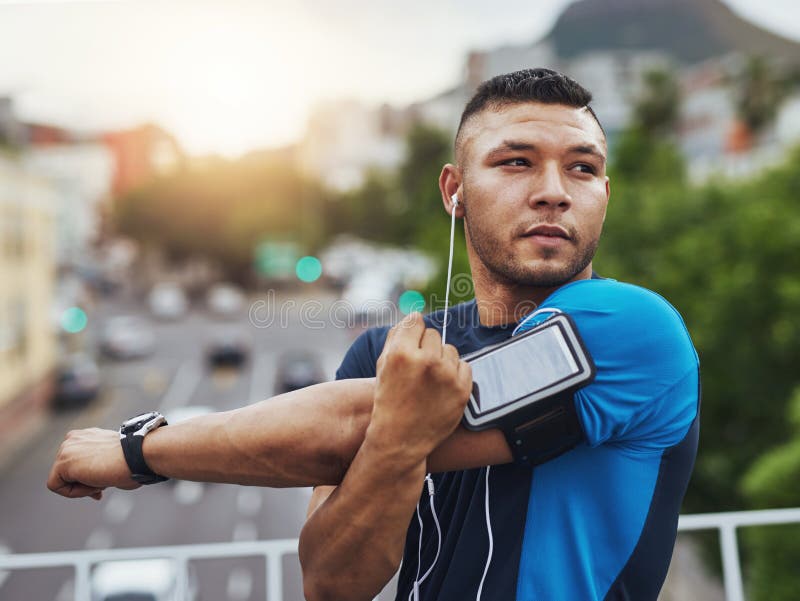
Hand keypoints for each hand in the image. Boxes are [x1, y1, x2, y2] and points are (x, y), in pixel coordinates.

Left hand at [47, 428, 139, 499]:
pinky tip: (93, 484)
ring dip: (81, 487)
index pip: (76, 462)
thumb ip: (97, 462)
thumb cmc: (132, 460)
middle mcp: (73, 438)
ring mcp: (66, 448)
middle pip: (66, 471)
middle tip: (101, 488)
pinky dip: (74, 492)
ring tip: (101, 483)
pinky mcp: (62, 463)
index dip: (87, 477)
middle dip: (83, 483)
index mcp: (85, 435)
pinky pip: (57, 486)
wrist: (137, 456)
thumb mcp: (111, 457)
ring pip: (60, 479)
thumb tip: (92, 478)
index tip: (102, 484)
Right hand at [370, 312, 471, 461]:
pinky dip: (455, 374)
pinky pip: (465, 365)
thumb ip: (397, 335)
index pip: (416, 321)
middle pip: (434, 334)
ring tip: (429, 381)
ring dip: (442, 360)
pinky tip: (442, 388)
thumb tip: (415, 315)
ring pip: (450, 349)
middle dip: (426, 347)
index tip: (411, 345)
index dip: (412, 333)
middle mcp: (426, 361)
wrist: (400, 439)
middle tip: (418, 368)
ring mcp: (447, 376)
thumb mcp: (383, 364)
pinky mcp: (463, 389)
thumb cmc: (389, 399)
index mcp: (402, 353)